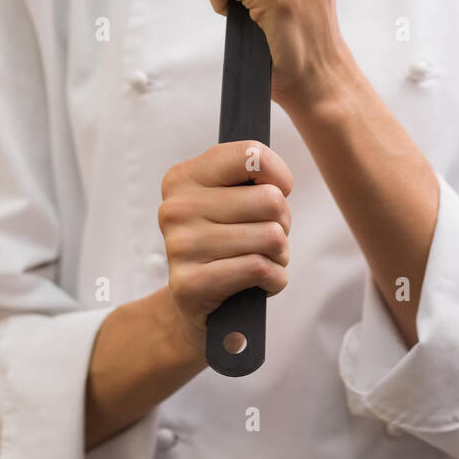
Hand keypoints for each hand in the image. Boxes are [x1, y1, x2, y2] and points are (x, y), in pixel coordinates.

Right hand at [158, 140, 292, 353]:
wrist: (195, 303)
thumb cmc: (225, 242)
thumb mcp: (230, 198)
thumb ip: (252, 177)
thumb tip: (277, 185)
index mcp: (183, 178)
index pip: (251, 155)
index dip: (279, 177)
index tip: (275, 192)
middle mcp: (176, 208)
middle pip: (271, 200)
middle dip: (282, 223)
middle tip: (265, 237)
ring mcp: (180, 247)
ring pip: (271, 237)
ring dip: (280, 254)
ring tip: (260, 259)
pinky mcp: (190, 284)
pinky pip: (260, 269)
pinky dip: (275, 279)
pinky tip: (260, 283)